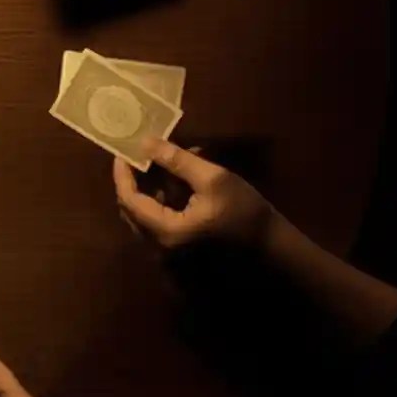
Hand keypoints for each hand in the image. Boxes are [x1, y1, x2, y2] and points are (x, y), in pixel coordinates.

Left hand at [113, 139, 275, 249]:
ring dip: (151, 190)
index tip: (122, 153)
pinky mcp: (180, 252)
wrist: (273, 249)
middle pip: (133, 211)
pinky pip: (160, 225)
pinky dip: (163, 203)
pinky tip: (179, 184)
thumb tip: (145, 143)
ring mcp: (169, 254)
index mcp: (165, 232)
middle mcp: (160, 248)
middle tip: (141, 156)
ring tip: (167, 164)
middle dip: (135, 182)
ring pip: (146, 217)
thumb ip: (177, 161)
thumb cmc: (246, 213)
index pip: (129, 201)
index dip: (122, 175)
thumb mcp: (214, 179)